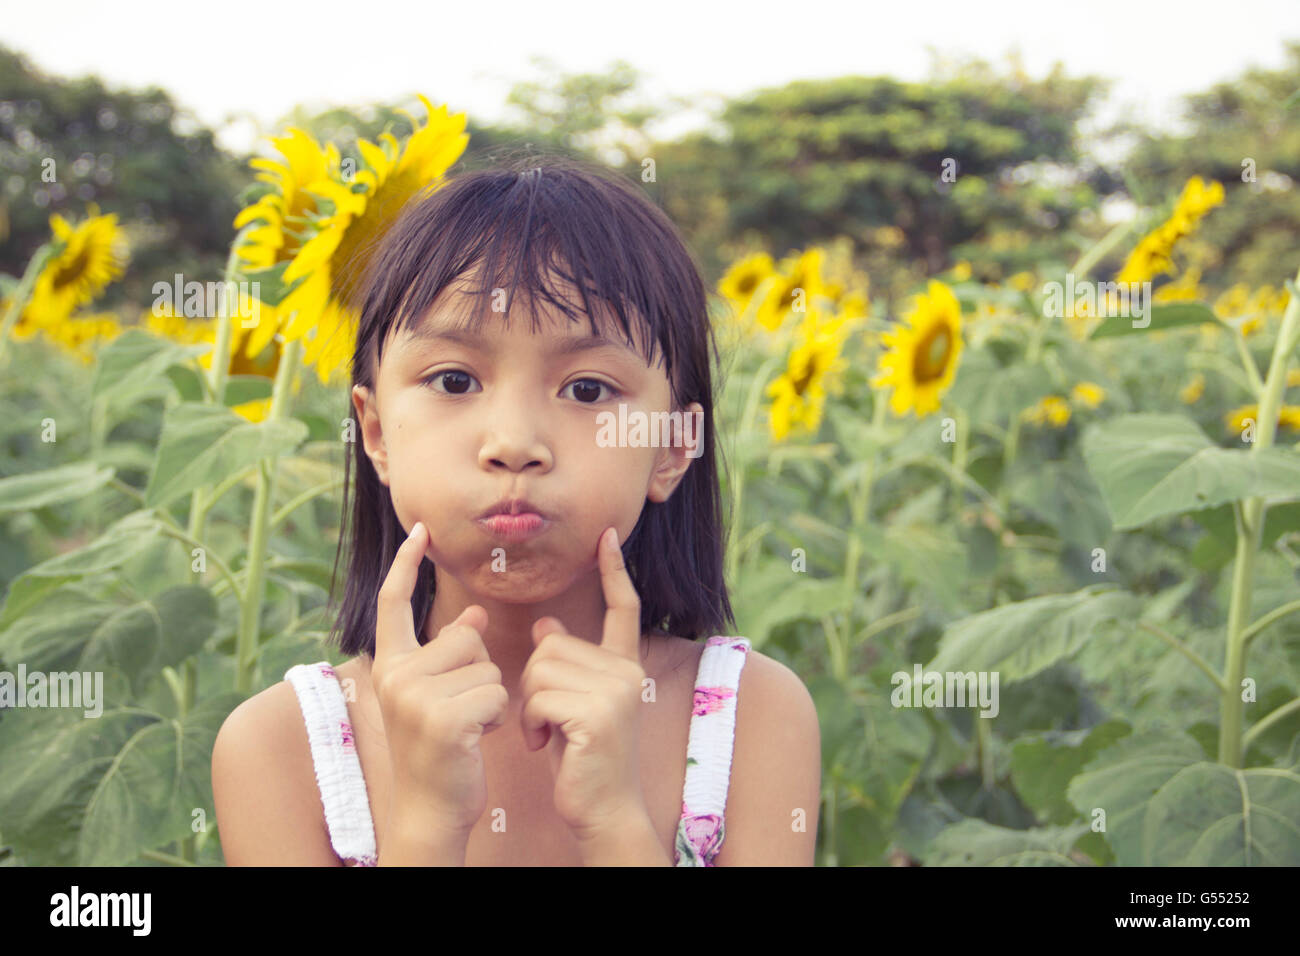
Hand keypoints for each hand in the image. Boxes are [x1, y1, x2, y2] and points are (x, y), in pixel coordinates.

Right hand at [372, 521, 508, 835]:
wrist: (433, 807)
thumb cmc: (442, 747)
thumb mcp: (438, 695)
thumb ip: (449, 654)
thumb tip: (477, 615)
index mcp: (390, 666)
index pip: (394, 604)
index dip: (407, 565)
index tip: (420, 530)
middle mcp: (394, 677)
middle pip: (466, 636)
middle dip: (480, 669)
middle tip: (462, 709)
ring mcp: (415, 698)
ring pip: (486, 666)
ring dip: (491, 696)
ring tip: (468, 727)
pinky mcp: (442, 718)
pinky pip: (495, 693)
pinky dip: (498, 716)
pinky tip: (477, 739)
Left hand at [519, 526, 648, 836]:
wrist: (602, 810)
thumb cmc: (582, 758)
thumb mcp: (572, 704)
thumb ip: (566, 666)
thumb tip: (545, 629)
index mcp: (625, 665)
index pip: (624, 607)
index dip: (615, 570)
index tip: (608, 535)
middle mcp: (627, 672)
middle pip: (552, 646)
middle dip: (535, 683)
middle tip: (547, 720)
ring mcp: (616, 691)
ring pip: (540, 669)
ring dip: (531, 706)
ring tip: (548, 734)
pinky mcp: (598, 714)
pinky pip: (539, 697)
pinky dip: (532, 723)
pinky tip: (546, 745)